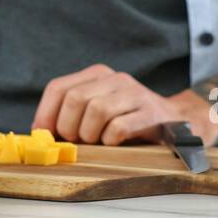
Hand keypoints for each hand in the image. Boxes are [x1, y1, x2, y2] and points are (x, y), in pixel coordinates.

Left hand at [31, 65, 217, 145]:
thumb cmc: (130, 119)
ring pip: (96, 111)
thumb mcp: (100, 109)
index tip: (43, 134)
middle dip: (68, 126)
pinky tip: (114, 143)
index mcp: (98, 74)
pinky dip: (110, 140)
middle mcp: (115, 79)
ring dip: (90, 134)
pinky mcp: (151, 113)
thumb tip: (40, 134)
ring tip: (97, 142)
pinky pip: (119, 127)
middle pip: (75, 99)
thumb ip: (73, 114)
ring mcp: (135, 94)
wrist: (178, 121)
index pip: (58, 87)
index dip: (45, 113)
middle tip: (76, 141)